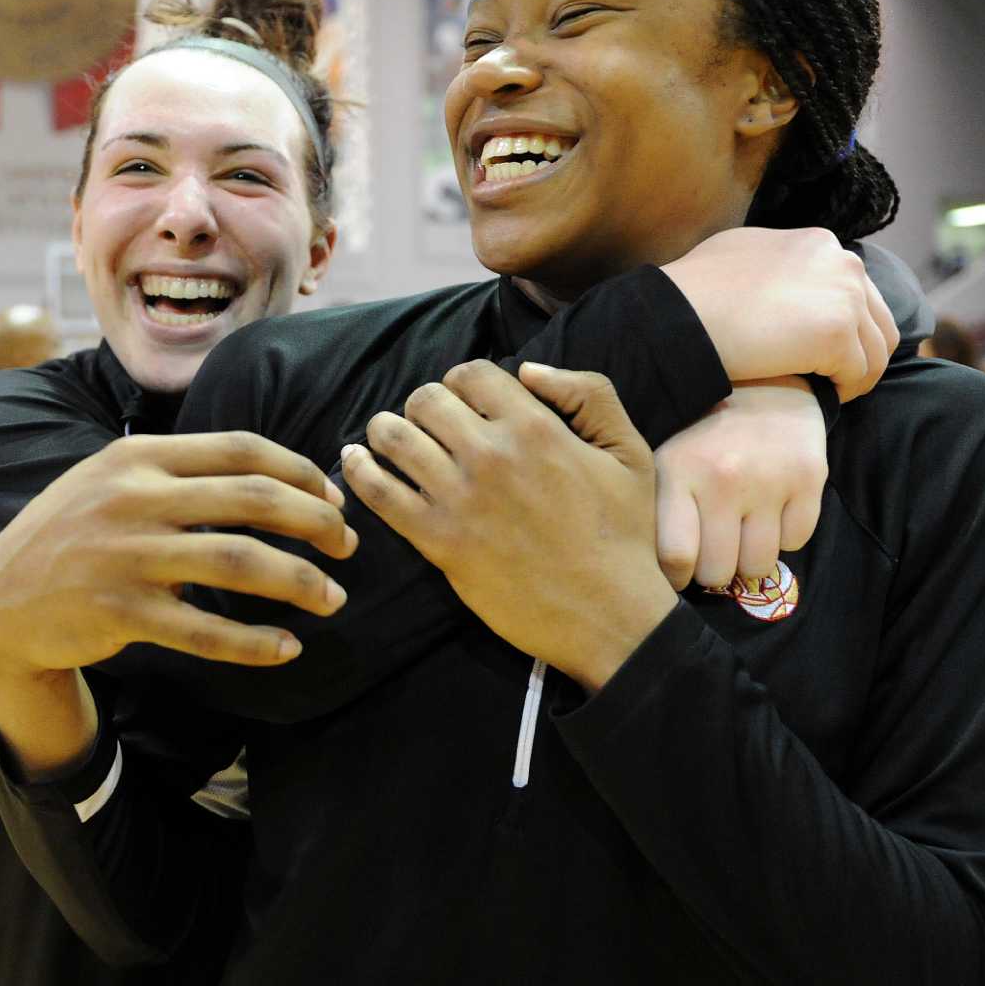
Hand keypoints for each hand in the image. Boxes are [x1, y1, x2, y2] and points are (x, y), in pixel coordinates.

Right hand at [0, 432, 358, 682]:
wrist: (1, 599)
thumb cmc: (75, 534)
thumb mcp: (111, 479)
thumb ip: (178, 470)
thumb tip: (273, 477)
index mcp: (140, 456)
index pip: (242, 449)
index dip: (301, 472)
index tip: (334, 498)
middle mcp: (135, 498)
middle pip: (253, 500)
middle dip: (316, 523)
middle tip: (348, 547)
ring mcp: (126, 556)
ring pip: (238, 562)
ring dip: (299, 582)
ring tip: (333, 599)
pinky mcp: (120, 613)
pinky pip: (204, 631)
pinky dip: (253, 642)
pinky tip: (286, 647)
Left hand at [342, 361, 675, 691]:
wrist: (608, 615)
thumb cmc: (622, 535)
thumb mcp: (629, 452)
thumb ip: (589, 394)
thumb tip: (530, 370)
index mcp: (534, 427)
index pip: (471, 373)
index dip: (462, 382)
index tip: (464, 402)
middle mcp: (490, 454)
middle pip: (426, 399)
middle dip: (424, 405)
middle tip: (429, 425)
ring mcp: (459, 498)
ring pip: (394, 437)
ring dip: (386, 431)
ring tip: (388, 438)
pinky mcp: (437, 540)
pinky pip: (379, 493)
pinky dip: (359, 470)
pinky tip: (355, 461)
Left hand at [654, 378, 826, 589]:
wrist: (765, 383)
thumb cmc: (704, 434)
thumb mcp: (666, 460)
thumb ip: (659, 510)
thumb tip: (655, 575)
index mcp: (678, 471)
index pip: (676, 556)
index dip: (677, 577)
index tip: (681, 573)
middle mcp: (723, 477)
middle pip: (717, 570)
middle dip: (714, 569)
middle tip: (715, 548)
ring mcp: (769, 479)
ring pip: (757, 565)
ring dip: (748, 557)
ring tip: (742, 530)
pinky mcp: (809, 478)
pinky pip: (794, 542)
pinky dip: (783, 536)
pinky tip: (772, 510)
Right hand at [662, 227, 897, 401]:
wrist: (677, 314)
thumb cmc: (695, 290)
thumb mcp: (744, 255)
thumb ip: (782, 265)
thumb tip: (790, 285)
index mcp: (821, 244)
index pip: (858, 292)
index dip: (847, 327)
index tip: (824, 352)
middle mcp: (842, 263)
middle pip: (879, 323)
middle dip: (861, 354)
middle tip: (833, 379)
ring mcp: (844, 297)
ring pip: (876, 352)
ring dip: (855, 376)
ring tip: (827, 391)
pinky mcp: (837, 333)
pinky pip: (858, 375)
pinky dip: (842, 391)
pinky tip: (818, 396)